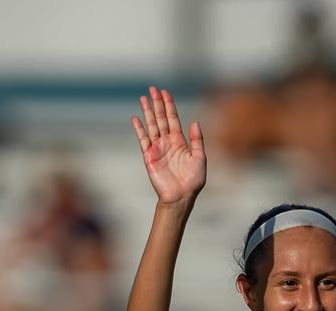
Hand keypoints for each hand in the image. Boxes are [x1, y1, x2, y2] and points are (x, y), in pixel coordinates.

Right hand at [132, 86, 204, 204]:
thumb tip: (195, 122)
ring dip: (148, 112)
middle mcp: (168, 143)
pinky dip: (139, 129)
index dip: (169, 105)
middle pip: (161, 118)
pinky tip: (135, 118)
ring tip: (143, 98)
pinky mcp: (149, 157)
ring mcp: (157, 149)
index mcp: (180, 142)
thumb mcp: (200, 158)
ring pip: (152, 126)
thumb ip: (197, 140)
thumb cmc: (192, 181)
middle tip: (152, 89)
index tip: (165, 92)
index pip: (173, 119)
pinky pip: (143, 140)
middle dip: (157, 103)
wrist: (181, 197)